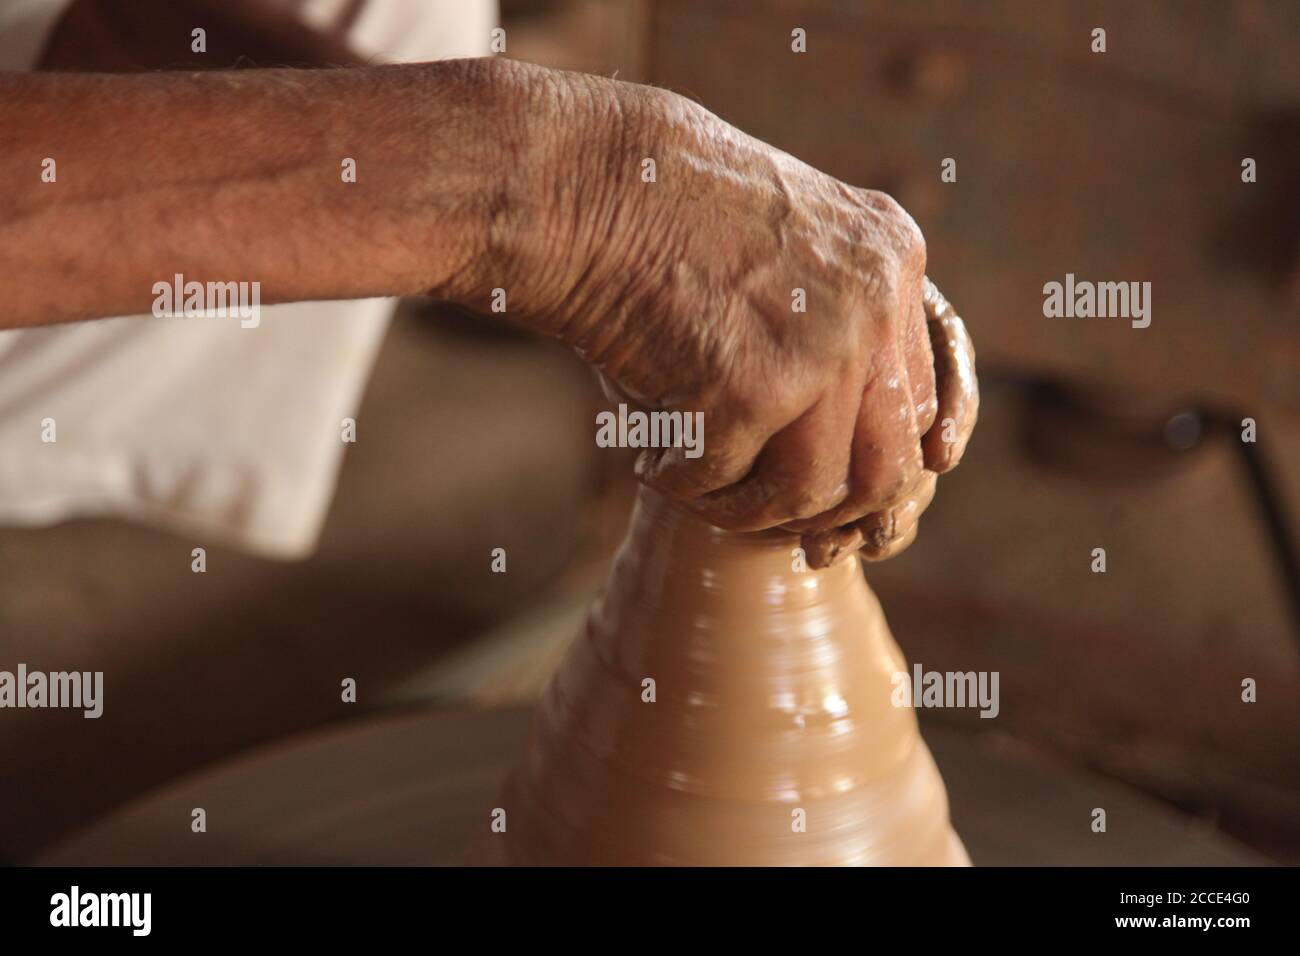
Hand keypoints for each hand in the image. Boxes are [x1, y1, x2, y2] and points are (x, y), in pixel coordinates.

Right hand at [511, 73, 976, 566]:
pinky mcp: (750, 388)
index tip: (862, 515)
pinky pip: (724, 482)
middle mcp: (874, 304)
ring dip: (746, 509)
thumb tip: (847, 471)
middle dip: (828, 514)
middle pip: (888, 465)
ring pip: (809, 492)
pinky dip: (681, 482)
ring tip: (691, 481)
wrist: (588, 183)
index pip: (926, 400)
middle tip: (779, 526)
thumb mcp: (783, 252)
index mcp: (891, 259)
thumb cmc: (663, 220)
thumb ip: (833, 328)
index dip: (894, 471)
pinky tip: (649, 457)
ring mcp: (820, 347)